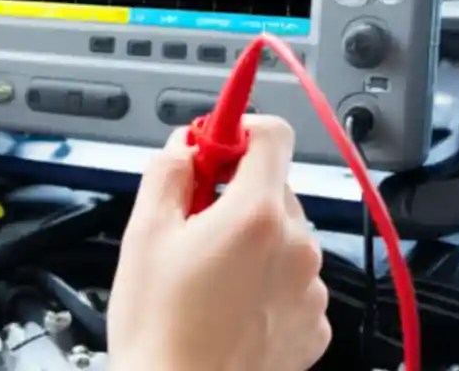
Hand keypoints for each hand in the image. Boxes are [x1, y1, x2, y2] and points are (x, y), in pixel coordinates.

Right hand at [108, 117, 330, 370]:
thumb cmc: (159, 328)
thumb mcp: (144, 234)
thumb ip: (168, 172)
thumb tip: (185, 146)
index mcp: (256, 215)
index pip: (273, 134)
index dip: (240, 130)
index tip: (215, 145)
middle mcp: (297, 247)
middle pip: (274, 186)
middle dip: (235, 192)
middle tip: (191, 222)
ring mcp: (310, 289)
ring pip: (284, 235)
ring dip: (252, 240)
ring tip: (207, 274)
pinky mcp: (314, 325)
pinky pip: (293, 280)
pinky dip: (266, 281)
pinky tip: (229, 304)